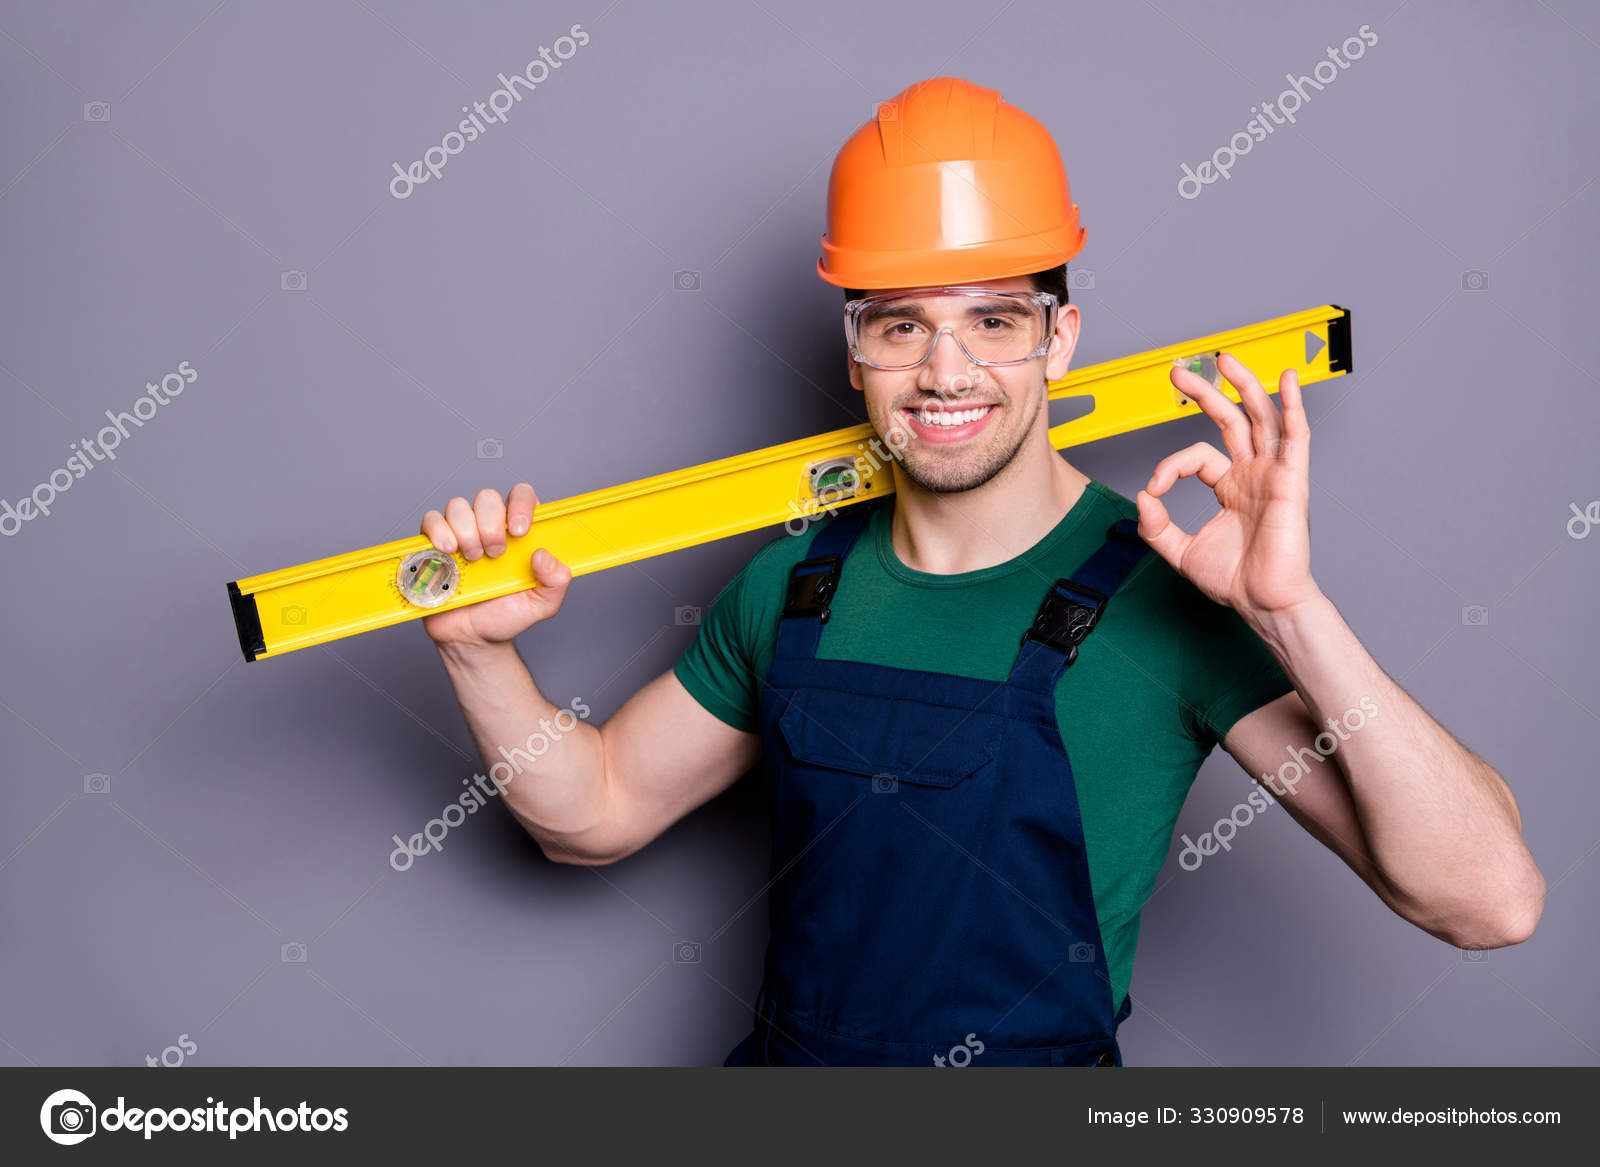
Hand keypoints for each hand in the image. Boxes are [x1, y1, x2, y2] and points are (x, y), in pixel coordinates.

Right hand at [417, 483, 571, 648]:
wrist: (472, 638)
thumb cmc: (505, 616)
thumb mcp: (542, 604)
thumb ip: (556, 582)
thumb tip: (544, 555)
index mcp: (518, 533)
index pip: (522, 495)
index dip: (521, 504)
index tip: (519, 531)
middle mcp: (489, 526)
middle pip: (487, 497)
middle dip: (490, 524)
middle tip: (495, 554)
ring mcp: (460, 533)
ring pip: (458, 506)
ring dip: (466, 531)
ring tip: (473, 559)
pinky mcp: (433, 544)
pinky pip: (431, 520)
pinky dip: (438, 531)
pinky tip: (448, 551)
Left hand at [1135, 353, 1319, 616]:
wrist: (1263, 601)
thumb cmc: (1235, 581)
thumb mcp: (1179, 551)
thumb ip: (1156, 526)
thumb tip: (1142, 496)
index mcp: (1231, 487)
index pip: (1197, 456)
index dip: (1170, 465)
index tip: (1154, 488)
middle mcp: (1253, 475)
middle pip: (1231, 420)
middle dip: (1205, 392)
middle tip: (1179, 371)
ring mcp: (1273, 474)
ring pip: (1261, 418)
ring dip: (1244, 385)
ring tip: (1224, 358)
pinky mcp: (1291, 479)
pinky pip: (1296, 435)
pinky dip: (1293, 405)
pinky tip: (1287, 380)